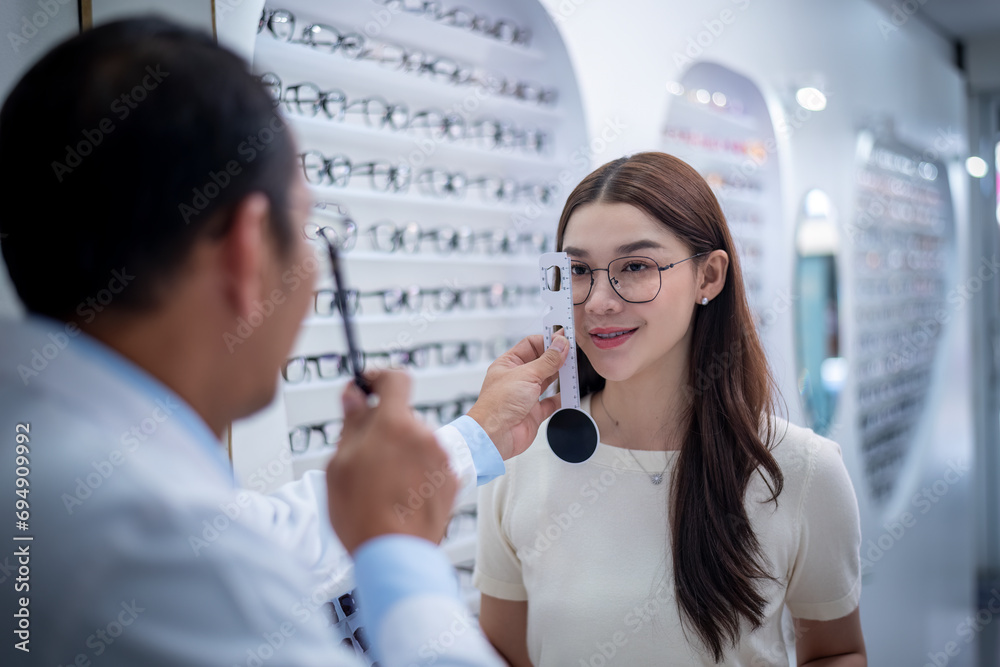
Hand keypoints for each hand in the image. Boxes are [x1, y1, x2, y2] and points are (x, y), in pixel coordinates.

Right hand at [326, 371, 457, 553]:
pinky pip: (430, 464)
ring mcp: (441, 459)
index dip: (379, 379)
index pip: (397, 378)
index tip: (367, 388)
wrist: (396, 557)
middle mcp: (425, 436)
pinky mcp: (452, 480)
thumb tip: (355, 395)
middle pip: (402, 417)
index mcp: (394, 425)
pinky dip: (416, 472)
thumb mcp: (340, 465)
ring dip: (400, 453)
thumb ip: (351, 423)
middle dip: (383, 428)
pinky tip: (399, 496)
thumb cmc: (361, 516)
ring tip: (380, 486)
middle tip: (362, 457)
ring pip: (416, 442)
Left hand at [466, 334, 568, 459]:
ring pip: (548, 380)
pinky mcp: (534, 412)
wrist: (495, 436)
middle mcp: (517, 378)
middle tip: (573, 351)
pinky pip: (552, 402)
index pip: (530, 344)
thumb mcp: (526, 375)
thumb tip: (561, 344)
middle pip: (541, 361)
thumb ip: (547, 360)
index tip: (564, 337)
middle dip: (557, 356)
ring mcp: (526, 395)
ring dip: (561, 375)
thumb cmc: (499, 404)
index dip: (547, 340)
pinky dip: (562, 397)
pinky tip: (570, 391)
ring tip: (574, 368)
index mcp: (508, 364)